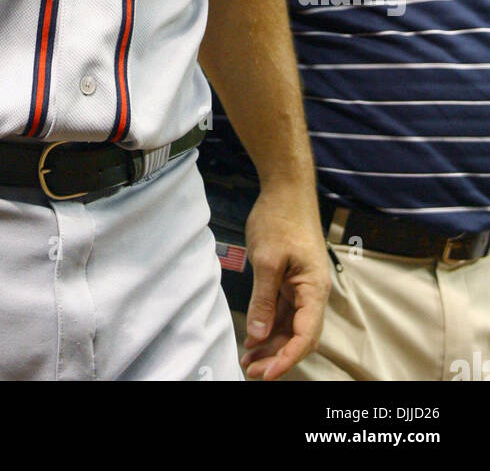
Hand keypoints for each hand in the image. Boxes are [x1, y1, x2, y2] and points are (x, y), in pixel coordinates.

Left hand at [239, 187, 329, 379]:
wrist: (286, 188)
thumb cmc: (280, 218)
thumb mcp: (267, 259)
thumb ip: (263, 299)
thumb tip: (258, 334)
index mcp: (314, 289)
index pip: (305, 335)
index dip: (287, 358)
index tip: (267, 374)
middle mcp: (312, 292)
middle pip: (298, 335)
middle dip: (276, 356)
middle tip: (251, 370)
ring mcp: (302, 286)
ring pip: (289, 325)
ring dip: (271, 343)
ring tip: (248, 358)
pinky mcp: (291, 280)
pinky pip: (283, 310)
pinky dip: (268, 324)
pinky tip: (253, 336)